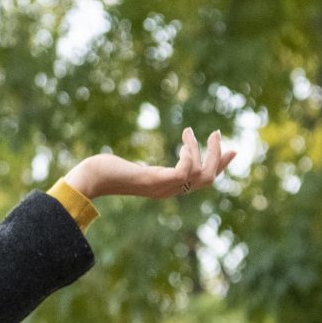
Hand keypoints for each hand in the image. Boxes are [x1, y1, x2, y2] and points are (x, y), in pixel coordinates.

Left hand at [66, 127, 236, 199]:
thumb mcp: (133, 170)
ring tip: (193, 132)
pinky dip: (189, 154)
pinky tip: (183, 141)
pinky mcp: (156, 180)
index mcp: (167, 188)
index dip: (217, 166)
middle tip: (217, 134)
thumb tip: (142, 167)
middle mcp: (169, 190)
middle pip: (208, 180)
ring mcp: (164, 187)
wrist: (90, 179)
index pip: (201, 181)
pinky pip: (186, 170)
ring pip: (202, 175)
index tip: (230, 150)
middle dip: (219, 158)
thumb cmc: (105, 172)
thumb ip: (145, 170)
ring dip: (204, 151)